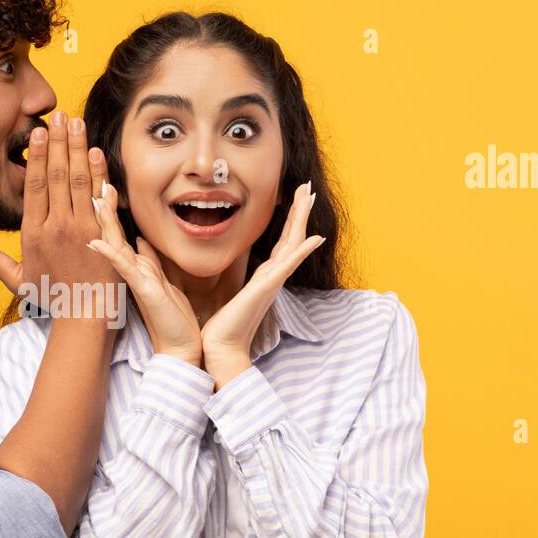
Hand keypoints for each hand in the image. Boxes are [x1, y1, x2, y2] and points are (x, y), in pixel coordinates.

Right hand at [0, 112, 117, 317]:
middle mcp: (57, 227)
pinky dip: (100, 174)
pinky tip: (97, 153)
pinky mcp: (105, 235)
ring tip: (77, 122)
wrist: (83, 316)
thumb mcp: (16, 279)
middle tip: (60, 114)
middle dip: (59, 142)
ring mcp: (83, 230)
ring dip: (79, 149)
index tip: (39, 131)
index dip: (38, 155)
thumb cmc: (51, 297)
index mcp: (34, 233)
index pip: (35, 185)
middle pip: (58, 175)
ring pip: (79, 181)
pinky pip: (102, 198)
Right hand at [86, 181, 203, 366]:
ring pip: (115, 246)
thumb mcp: (163, 280)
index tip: (104, 187)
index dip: (112, 212)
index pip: (120, 235)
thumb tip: (142, 240)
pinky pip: (124, 268)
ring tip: (93, 201)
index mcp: (138, 268)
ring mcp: (135, 280)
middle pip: (113, 235)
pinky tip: (96, 241)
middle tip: (95, 183)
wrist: (180, 347)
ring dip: (105, 224)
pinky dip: (110, 254)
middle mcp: (132, 272)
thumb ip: (150, 260)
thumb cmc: (173, 318)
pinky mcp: (143, 290)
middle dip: (105, 209)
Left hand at [201, 181, 325, 387]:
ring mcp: (272, 282)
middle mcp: (272, 277)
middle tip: (308, 188)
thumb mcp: (230, 296)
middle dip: (300, 212)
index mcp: (264, 277)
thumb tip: (231, 274)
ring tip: (310, 197)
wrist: (222, 349)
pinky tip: (315, 237)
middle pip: (292, 239)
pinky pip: (288, 266)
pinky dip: (302, 251)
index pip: (281, 244)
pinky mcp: (267, 289)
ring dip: (302, 220)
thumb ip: (235, 282)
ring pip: (292, 245)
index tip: (295, 199)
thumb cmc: (223, 327)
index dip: (289, 222)